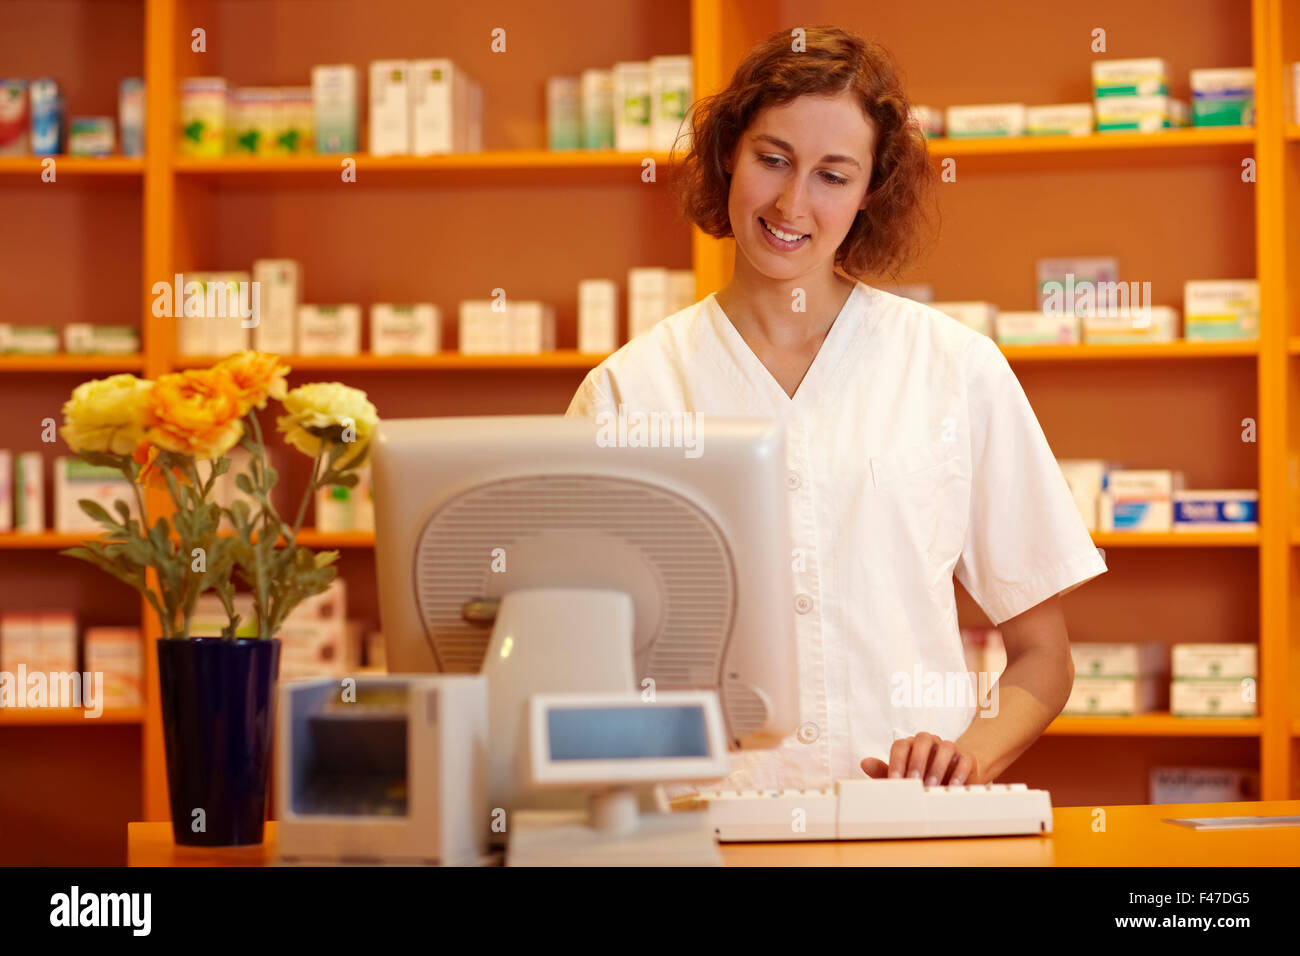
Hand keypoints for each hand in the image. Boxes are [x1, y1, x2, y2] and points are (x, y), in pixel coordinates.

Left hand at [860, 732, 978, 785]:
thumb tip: (864, 763)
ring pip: (946, 747)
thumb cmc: (921, 777)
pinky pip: (964, 759)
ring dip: (937, 767)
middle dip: (917, 761)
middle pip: (923, 739)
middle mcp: (930, 742)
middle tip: (914, 782)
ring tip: (932, 786)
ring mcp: (950, 748)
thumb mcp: (903, 777)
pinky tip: (951, 786)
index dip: (896, 761)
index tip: (895, 780)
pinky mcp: (967, 758)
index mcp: (911, 744)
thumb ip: (884, 770)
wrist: (951, 779)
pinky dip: (958, 773)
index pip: (901, 745)